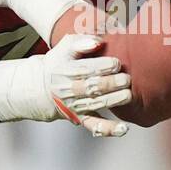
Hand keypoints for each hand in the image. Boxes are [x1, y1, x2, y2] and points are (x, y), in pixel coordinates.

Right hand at [0, 32, 130, 134]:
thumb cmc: (61, 63)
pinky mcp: (81, 118)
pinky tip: (123, 129)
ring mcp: (75, 105)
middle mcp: (69, 89)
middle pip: (91, 87)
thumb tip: (98, 41)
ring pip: (95, 105)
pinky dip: (109, 129)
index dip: (102, 66)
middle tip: (126, 78)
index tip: (116, 63)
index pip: (84, 69)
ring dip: (113, 101)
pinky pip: (94, 126)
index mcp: (65, 70)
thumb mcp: (65, 47)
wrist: (43, 88)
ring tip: (127, 95)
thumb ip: (81, 40)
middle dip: (110, 83)